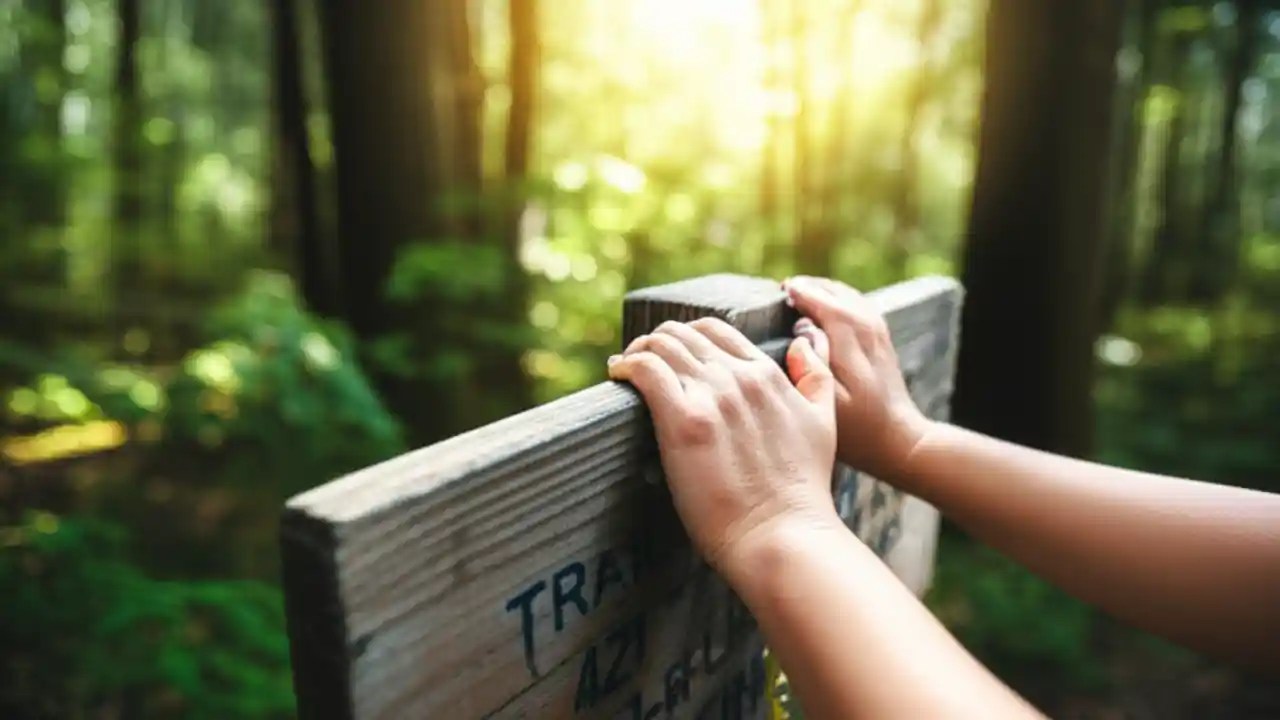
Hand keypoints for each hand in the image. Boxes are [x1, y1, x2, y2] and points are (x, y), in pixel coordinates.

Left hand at [608, 317, 839, 576]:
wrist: (783, 535)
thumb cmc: (801, 491)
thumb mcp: (823, 424)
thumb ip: (815, 379)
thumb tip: (801, 344)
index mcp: (767, 374)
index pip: (716, 330)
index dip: (688, 336)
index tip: (671, 354)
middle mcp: (739, 377)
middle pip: (684, 334)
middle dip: (658, 341)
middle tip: (640, 360)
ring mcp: (712, 396)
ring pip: (662, 345)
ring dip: (638, 350)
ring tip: (625, 366)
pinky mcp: (684, 420)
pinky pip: (646, 369)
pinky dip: (626, 364)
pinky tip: (617, 373)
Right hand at [783, 276, 932, 479]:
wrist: (900, 439)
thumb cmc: (858, 429)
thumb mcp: (830, 402)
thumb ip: (814, 362)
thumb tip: (802, 328)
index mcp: (851, 339)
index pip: (823, 300)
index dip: (800, 291)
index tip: (779, 289)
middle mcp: (867, 328)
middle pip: (835, 292)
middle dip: (809, 286)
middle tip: (783, 288)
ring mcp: (877, 331)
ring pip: (847, 295)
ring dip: (823, 289)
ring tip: (799, 292)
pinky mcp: (881, 338)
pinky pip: (857, 303)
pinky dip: (838, 298)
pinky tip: (824, 305)